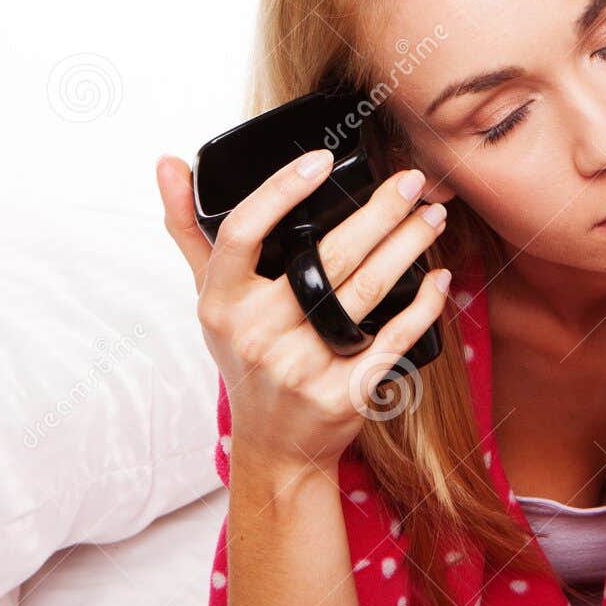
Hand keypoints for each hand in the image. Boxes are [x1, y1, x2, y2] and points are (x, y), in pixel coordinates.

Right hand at [156, 148, 450, 483]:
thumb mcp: (210, 298)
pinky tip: (438, 277)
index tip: (323, 160)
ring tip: (432, 216)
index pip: (244, 232)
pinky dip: (422, 306)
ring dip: (407, 246)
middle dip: (379, 211)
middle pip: (327, 257)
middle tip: (412, 180)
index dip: (281, 190)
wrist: (275, 445)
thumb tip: (166, 163)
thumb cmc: (246, 357)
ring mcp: (300, 366)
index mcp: (221, 303)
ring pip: (366, 291)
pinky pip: (392, 339)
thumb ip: (190, 230)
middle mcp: (256, 334)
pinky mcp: (342, 393)